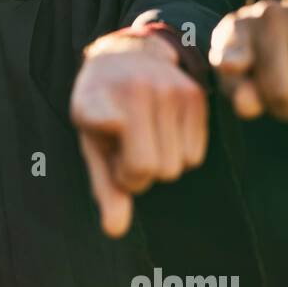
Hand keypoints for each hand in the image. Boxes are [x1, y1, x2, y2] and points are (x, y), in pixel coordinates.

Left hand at [70, 31, 207, 237]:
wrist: (125, 56)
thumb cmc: (101, 109)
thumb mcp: (91, 143)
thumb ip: (105, 186)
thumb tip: (115, 230)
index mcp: (104, 103)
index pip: (133, 156)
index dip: (124, 161)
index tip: (115, 133)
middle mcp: (141, 92)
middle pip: (159, 172)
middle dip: (140, 171)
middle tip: (125, 147)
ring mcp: (173, 91)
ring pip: (180, 165)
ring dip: (161, 161)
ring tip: (143, 135)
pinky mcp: (196, 95)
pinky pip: (195, 155)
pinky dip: (180, 151)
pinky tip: (162, 129)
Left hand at [208, 0, 287, 121]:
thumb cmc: (269, 60)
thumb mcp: (247, 77)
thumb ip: (241, 94)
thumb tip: (246, 107)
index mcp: (236, 31)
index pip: (231, 51)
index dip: (232, 61)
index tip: (231, 66)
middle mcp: (268, 15)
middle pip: (280, 92)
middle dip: (287, 108)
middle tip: (287, 98)